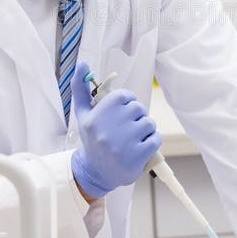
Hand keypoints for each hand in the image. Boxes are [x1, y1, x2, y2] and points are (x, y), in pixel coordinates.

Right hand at [70, 61, 161, 197]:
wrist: (96, 173)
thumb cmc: (92, 139)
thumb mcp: (83, 115)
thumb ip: (81, 89)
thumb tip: (82, 64)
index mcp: (95, 117)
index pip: (124, 96)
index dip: (127, 103)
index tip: (122, 113)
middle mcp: (107, 130)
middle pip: (138, 108)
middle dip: (137, 116)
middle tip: (128, 128)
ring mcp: (122, 144)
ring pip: (148, 122)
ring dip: (146, 130)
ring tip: (134, 139)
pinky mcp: (137, 157)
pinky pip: (156, 138)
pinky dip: (153, 141)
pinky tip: (141, 147)